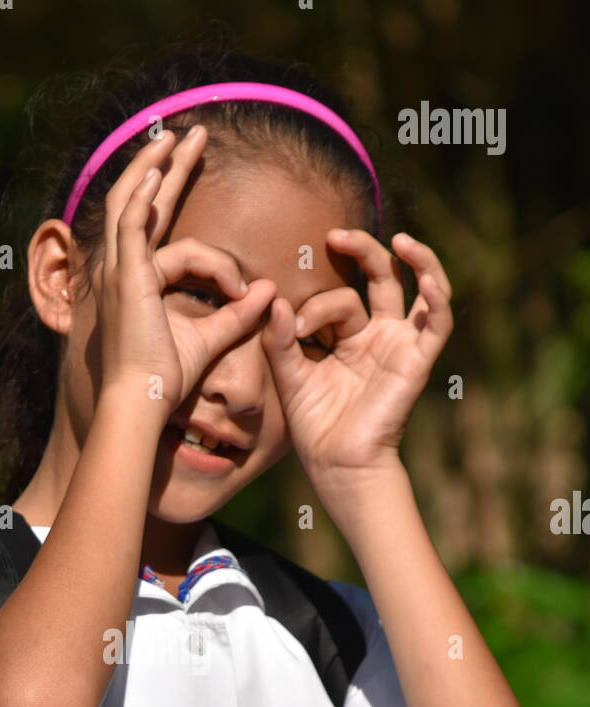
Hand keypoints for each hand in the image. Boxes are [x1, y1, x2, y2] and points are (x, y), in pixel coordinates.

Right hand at [91, 125, 275, 412]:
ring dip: (154, 166)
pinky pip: (133, 225)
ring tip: (174, 135)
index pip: (166, 239)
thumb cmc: (167, 377)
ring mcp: (119, 271)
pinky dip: (144, 197)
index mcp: (137, 281)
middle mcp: (122, 269)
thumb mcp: (211, 337)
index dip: (207, 249)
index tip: (240, 279)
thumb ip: (238, 313)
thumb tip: (269, 291)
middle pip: (140, 201)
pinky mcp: (125, 277)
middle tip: (188, 133)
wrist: (143, 400)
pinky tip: (161, 170)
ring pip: (131, 202)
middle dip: (164, 165)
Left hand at [261, 229, 453, 499]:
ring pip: (415, 289)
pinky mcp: (417, 360)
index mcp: (347, 337)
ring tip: (399, 239)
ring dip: (412, 259)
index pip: (337, 299)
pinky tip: (425, 276)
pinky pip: (437, 321)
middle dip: (361, 251)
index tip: (292, 327)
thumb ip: (280, 339)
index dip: (313, 306)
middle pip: (379, 278)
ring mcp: (399, 345)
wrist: (337, 464)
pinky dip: (436, 295)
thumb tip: (275, 299)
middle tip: (334, 235)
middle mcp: (377, 335)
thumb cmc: (314, 426)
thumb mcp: (289, 376)